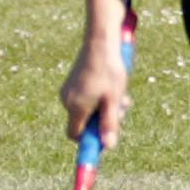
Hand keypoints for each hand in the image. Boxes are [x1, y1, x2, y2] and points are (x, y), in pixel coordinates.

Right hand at [60, 33, 130, 150]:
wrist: (100, 42)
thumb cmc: (109, 71)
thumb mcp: (113, 100)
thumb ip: (109, 124)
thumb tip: (108, 146)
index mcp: (75, 108)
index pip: (75, 135)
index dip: (89, 139)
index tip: (105, 136)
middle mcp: (67, 100)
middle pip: (83, 122)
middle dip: (103, 119)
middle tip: (122, 108)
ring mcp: (68, 90)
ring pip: (87, 109)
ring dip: (104, 107)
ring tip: (121, 95)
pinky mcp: (72, 81)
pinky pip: (85, 98)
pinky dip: (98, 97)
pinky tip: (112, 87)